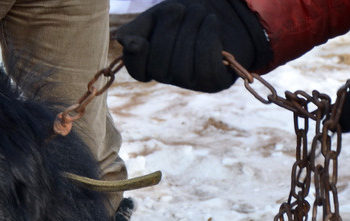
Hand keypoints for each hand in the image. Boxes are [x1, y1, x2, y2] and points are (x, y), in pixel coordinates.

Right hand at [115, 0, 269, 92]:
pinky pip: (205, 66)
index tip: (140, 38)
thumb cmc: (187, 15)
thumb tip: (122, 42)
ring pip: (182, 66)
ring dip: (192, 29)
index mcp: (152, 62)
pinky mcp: (213, 82)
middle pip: (159, 64)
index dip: (136, 56)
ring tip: (200, 12)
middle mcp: (169, 77)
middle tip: (184, 8)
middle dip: (171, 29)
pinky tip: (211, 23)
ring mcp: (191, 82)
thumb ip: (137, 29)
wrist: (227, 12)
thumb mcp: (157, 17)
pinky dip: (208, 38)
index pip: (136, 70)